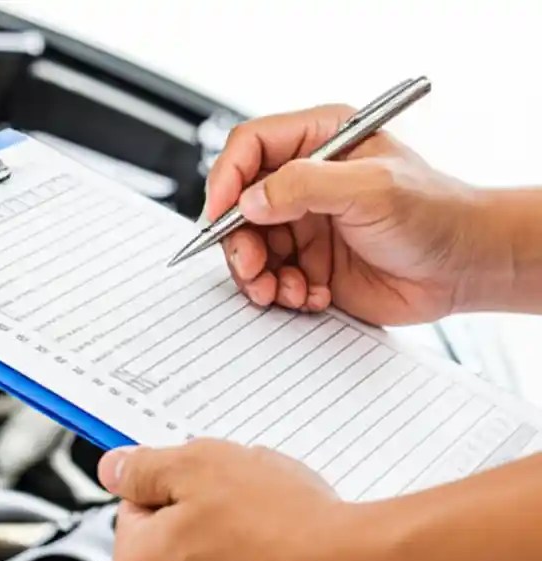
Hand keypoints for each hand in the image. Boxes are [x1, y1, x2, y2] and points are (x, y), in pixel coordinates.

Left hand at [97, 439, 382, 560]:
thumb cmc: (284, 526)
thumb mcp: (200, 464)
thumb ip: (143, 467)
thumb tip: (114, 469)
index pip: (137, 511)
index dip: (177, 489)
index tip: (211, 488)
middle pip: (171, 554)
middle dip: (202, 529)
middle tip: (247, 512)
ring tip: (277, 543)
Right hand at [207, 104, 484, 325]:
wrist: (464, 269)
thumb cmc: (435, 214)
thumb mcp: (371, 189)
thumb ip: (305, 186)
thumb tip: (250, 200)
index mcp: (319, 140)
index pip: (250, 147)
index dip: (227, 179)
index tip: (220, 215)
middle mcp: (304, 180)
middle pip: (239, 204)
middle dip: (239, 241)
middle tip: (253, 267)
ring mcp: (303, 223)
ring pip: (249, 246)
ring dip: (258, 275)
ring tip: (284, 291)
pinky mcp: (307, 262)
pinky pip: (270, 278)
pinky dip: (281, 293)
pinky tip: (311, 296)